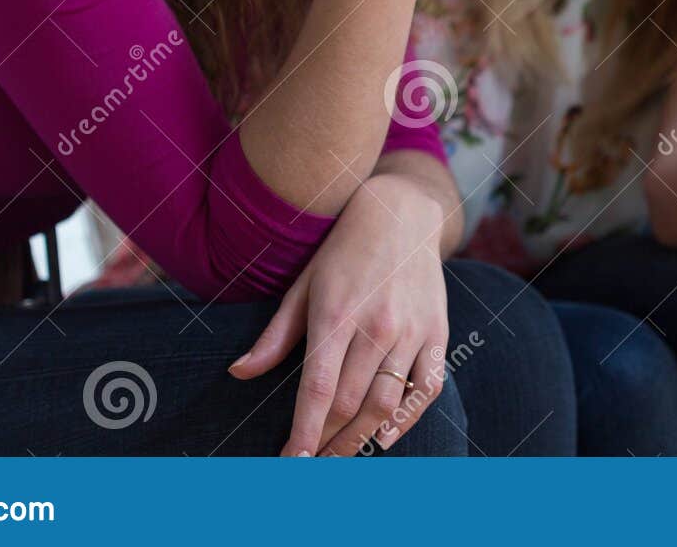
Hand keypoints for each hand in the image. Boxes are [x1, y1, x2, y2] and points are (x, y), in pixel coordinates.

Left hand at [227, 173, 450, 455]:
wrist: (402, 212)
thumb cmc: (343, 250)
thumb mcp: (303, 284)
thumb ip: (275, 335)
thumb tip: (239, 373)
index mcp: (337, 314)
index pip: (319, 389)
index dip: (303, 433)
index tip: (291, 463)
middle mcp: (377, 327)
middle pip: (351, 405)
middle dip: (327, 443)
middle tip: (311, 464)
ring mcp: (411, 331)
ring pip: (387, 404)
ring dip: (361, 439)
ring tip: (340, 456)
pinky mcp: (437, 332)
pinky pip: (427, 389)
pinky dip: (408, 419)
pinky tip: (386, 436)